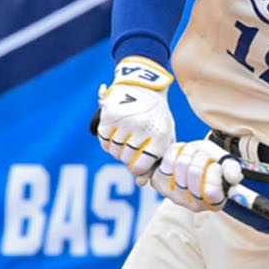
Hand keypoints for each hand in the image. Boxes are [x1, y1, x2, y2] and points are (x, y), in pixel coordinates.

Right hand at [94, 56, 174, 181]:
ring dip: (118, 149)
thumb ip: (156, 161)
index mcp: (159, 134)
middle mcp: (141, 128)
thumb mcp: (164, 135)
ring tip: (127, 137)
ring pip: (113, 151)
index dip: (138, 169)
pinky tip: (117, 132)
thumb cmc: (156, 116)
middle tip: (133, 146)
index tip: (138, 164)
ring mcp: (124, 121)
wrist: (145, 84)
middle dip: (128, 157)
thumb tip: (141, 183)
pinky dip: (108, 141)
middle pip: (125, 159)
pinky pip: (103, 141)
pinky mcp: (109, 115)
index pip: (141, 166)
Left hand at [150, 139, 240, 211]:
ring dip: (189, 151)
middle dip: (202, 157)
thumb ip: (231, 168)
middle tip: (203, 157)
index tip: (215, 166)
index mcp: (215, 202)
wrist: (190, 160)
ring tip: (192, 154)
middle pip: (195, 172)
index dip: (214, 171)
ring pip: (182, 163)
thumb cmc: (210, 163)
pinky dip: (177, 150)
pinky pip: (169, 158)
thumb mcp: (224, 162)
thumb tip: (234, 178)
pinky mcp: (160, 184)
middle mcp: (194, 205)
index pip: (212, 190)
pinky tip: (180, 154)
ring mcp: (175, 196)